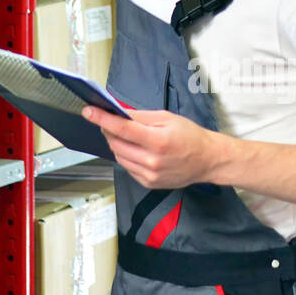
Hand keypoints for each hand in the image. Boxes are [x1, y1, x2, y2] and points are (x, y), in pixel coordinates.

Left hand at [81, 106, 221, 189]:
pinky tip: (136, 149)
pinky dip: (125, 155)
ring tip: (126, 135)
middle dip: (109, 130)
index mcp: (158, 141)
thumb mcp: (167, 118)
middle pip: (116, 143)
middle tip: (110, 121)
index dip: (102, 119)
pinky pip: (127, 167)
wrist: (207, 160)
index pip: (122, 129)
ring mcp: (150, 175)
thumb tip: (118, 112)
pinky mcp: (148, 183)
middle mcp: (152, 161)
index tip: (88, 111)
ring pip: (118, 156)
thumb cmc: (189, 136)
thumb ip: (140, 116)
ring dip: (116, 143)